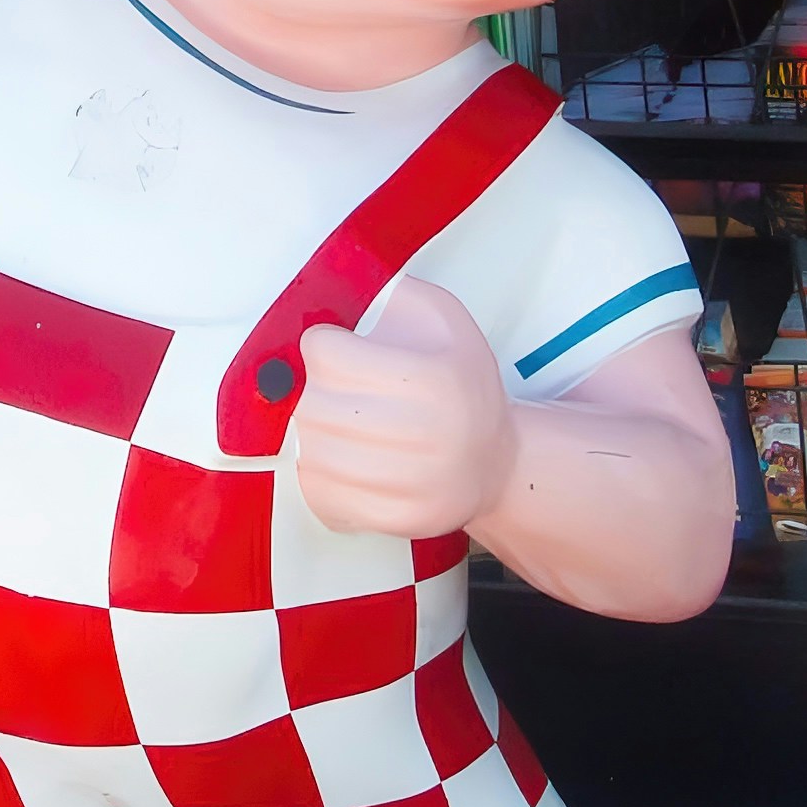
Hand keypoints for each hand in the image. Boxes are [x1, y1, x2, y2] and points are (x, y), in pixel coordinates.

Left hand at [292, 277, 513, 540]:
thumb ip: (396, 296)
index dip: (322, 346)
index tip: (334, 349)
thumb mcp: (446, 322)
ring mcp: (415, 484)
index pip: (326, 357)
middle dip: (310, 394)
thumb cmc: (459, 384)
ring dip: (310, 438)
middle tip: (328, 391)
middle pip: (313, 408)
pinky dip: (317, 479)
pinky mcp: (401, 520)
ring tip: (330, 426)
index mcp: (433, 377)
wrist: (496, 462)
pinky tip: (335, 463)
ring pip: (314, 457)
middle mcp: (427, 434)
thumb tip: (339, 285)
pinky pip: (324, 499)